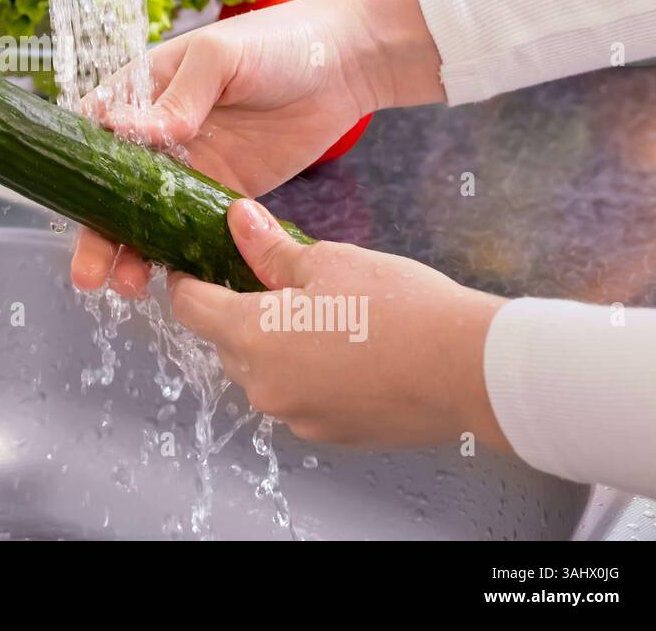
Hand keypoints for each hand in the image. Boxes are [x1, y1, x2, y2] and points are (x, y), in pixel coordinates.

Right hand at [71, 0, 443, 296]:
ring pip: (149, 219)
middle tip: (90, 272)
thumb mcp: (220, 57)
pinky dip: (179, 257)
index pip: (95, 131)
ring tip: (127, 286)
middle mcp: (159, 134)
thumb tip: (127, 130)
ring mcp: (191, 168)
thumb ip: (177, 97)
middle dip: (97, 231)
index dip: (76, 169)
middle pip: (114, 189)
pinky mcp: (226, 194)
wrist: (346, 65)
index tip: (68, 206)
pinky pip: (194, 231)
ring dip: (133, 252)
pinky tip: (170, 281)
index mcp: (145, 91)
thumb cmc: (279, 41)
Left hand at [169, 196, 509, 450]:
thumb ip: (270, 248)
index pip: (190, 309)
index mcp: (251, 336)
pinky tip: (347, 351)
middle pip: (226, 343)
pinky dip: (309, 374)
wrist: (467, 367)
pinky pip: (300, 398)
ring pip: (264, 374)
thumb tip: (238, 220)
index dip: (188, 282)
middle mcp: (263, 385)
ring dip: (277, 346)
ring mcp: (296, 416)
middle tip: (276, 284)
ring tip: (322, 316)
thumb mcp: (328, 260)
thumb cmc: (399, 307)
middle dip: (240, 313)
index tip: (195, 266)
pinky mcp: (330, 435)